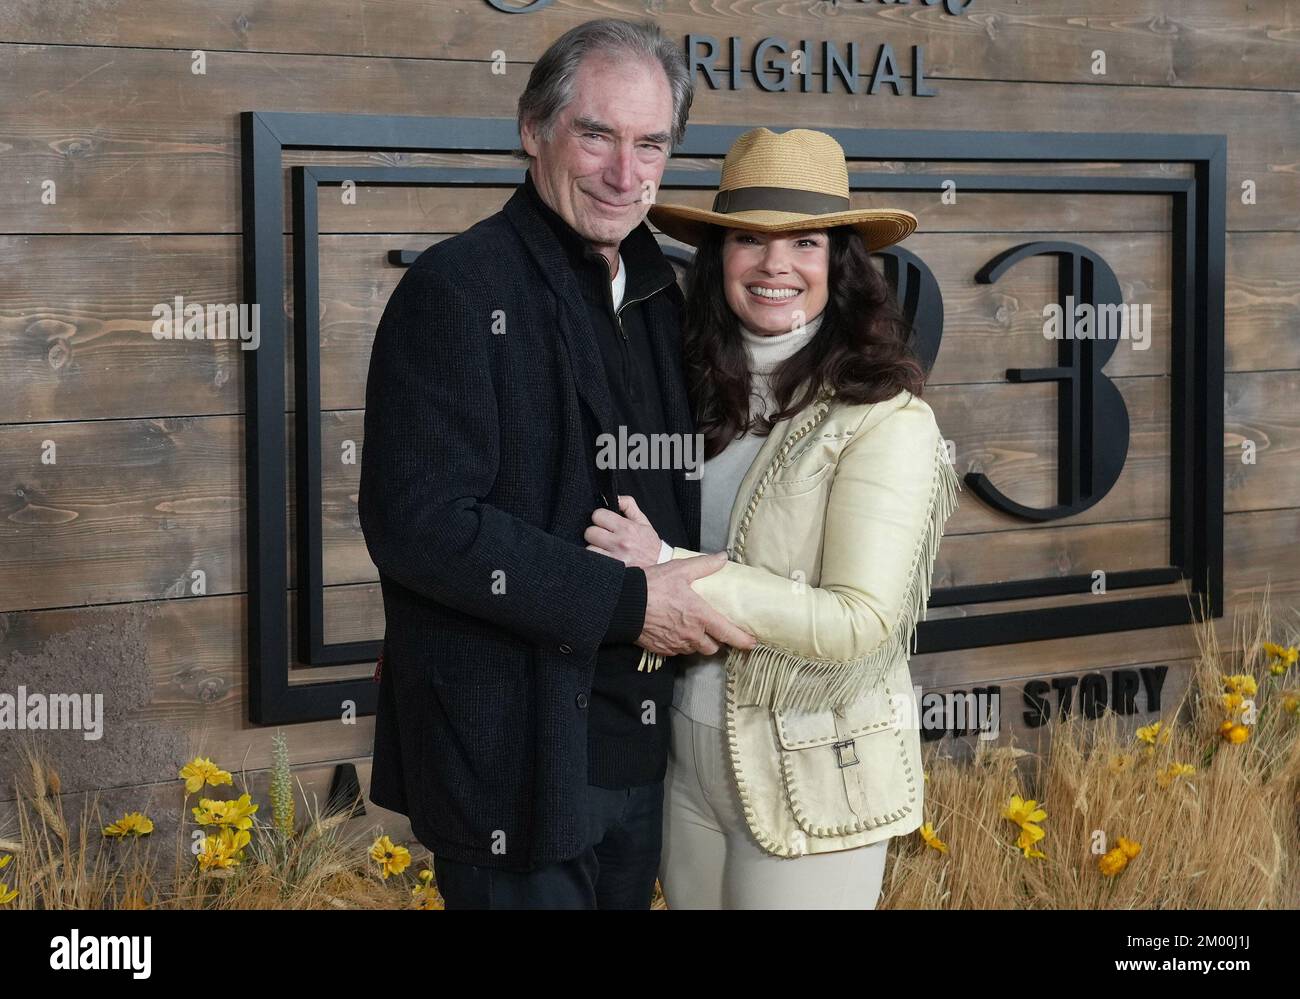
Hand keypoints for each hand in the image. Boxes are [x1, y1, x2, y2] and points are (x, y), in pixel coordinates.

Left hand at [585, 495, 662, 568]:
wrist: (660, 566)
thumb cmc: (650, 544)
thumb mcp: (643, 521)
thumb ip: (629, 505)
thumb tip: (615, 497)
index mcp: (627, 527)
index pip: (598, 515)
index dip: (599, 517)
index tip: (603, 523)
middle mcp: (620, 542)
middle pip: (590, 532)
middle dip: (594, 533)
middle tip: (602, 537)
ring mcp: (616, 558)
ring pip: (589, 549)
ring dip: (594, 548)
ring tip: (602, 549)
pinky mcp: (614, 571)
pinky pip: (594, 564)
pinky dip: (596, 561)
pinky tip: (603, 559)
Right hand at [637, 552, 756, 656]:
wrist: (624, 604)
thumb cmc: (654, 585)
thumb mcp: (680, 570)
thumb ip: (704, 565)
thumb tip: (723, 557)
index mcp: (701, 616)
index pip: (729, 634)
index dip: (742, 641)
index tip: (751, 643)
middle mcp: (692, 635)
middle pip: (713, 648)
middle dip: (716, 641)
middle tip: (714, 631)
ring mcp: (676, 645)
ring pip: (695, 650)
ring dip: (697, 643)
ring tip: (693, 630)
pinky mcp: (662, 650)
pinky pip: (677, 651)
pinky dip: (680, 644)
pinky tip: (674, 631)